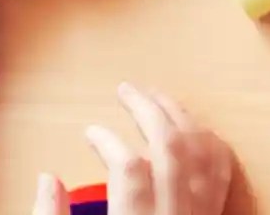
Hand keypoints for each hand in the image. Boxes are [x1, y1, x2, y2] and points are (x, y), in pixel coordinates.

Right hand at [32, 84, 233, 214]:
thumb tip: (48, 178)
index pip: (131, 170)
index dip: (109, 141)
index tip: (89, 132)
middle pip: (172, 151)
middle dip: (150, 111)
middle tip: (127, 89)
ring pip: (202, 158)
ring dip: (182, 120)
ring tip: (159, 100)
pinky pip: (222, 179)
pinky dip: (212, 148)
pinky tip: (196, 134)